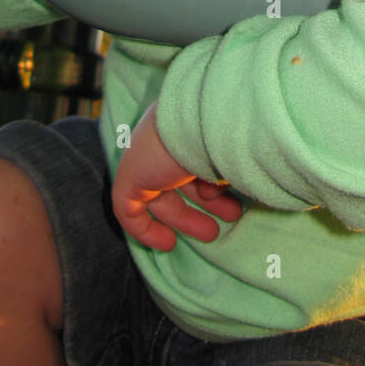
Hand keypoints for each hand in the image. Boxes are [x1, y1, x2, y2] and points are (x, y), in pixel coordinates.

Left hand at [111, 103, 241, 251]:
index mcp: (188, 125)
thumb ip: (229, 169)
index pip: (195, 157)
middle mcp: (166, 137)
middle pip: (182, 176)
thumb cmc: (227, 133)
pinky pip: (130, 209)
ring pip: (162, 193)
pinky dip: (145, 229)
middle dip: (207, 201)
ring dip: (186, 217)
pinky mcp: (129, 177)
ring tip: (212, 234)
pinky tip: (167, 244)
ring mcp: (146, 156)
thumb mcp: (235, 151)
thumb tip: (222, 188)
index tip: (230, 194)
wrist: (202, 121)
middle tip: (231, 216)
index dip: (212, 180)